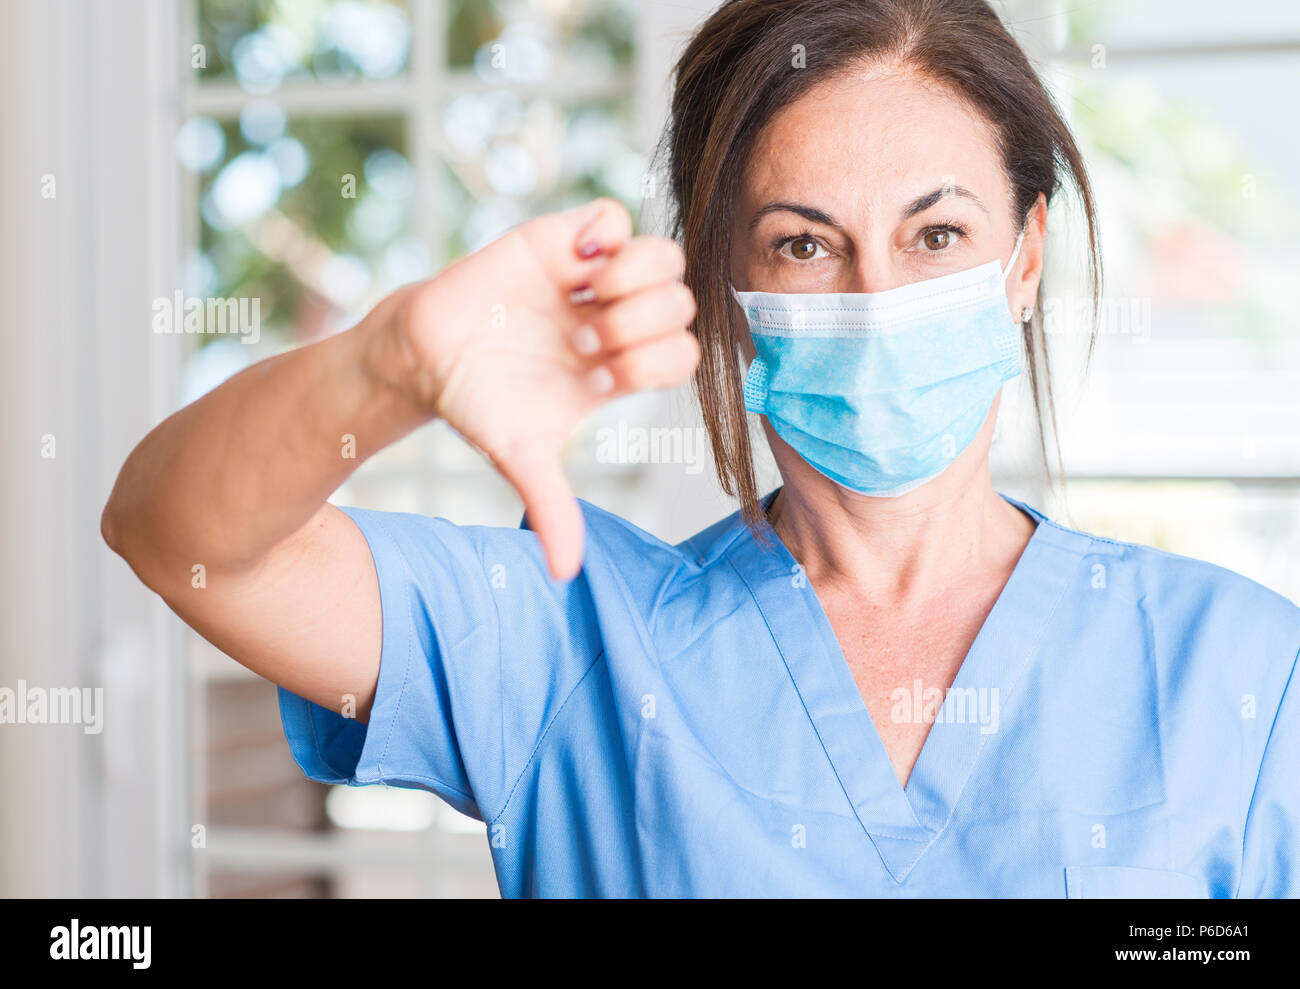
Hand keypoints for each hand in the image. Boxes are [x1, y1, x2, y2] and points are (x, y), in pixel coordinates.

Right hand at [393, 198, 698, 579]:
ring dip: (632, 278)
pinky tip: (571, 262)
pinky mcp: (562, 238)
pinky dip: (605, 233)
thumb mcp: (519, 457)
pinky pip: (616, 214)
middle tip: (588, 338)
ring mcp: (594, 277)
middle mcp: (618, 320)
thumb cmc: (478, 405)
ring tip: (583, 297)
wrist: (424, 356)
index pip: (684, 354)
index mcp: (622, 368)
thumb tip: (565, 573)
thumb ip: (550, 507)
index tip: (601, 377)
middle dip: (643, 322)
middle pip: (686, 303)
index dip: (656, 362)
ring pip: (664, 254)